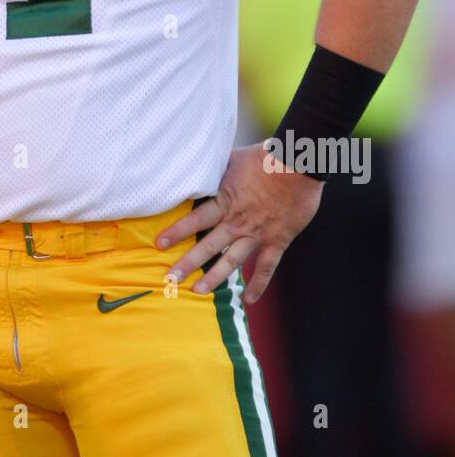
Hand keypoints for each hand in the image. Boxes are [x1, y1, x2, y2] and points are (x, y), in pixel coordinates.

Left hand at [154, 142, 323, 302]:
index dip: (176, 232)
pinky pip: (266, 267)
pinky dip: (258, 284)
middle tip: (170, 278)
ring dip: (215, 277)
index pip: (195, 219)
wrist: (298, 164)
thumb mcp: (231, 160)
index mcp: (225, 201)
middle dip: (188, 263)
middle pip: (208, 246)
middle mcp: (238, 221)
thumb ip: (214, 170)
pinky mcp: (277, 240)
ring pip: (232, 260)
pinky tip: (249, 300)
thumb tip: (195, 165)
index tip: (159, 244)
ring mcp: (257, 233)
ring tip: (197, 291)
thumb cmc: (264, 156)